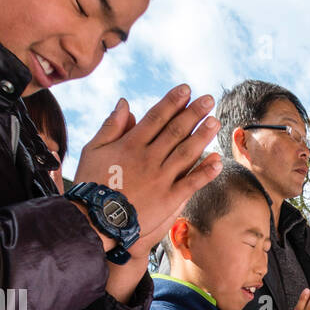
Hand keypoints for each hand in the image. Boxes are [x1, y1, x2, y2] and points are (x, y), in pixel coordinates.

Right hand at [74, 85, 222, 250]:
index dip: (173, 102)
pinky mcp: (168, 199)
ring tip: (215, 122)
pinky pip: (191, 183)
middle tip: (209, 100)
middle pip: (175, 131)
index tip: (186, 89)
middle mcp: (149, 158)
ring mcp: (160, 178)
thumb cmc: (91, 183)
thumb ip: (111, 126)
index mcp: (131, 144)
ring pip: (186, 153)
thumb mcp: (93, 149)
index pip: (157, 117)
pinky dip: (205, 172)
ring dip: (203, 136)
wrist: (95, 220)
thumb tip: (126, 103)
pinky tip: (218, 161)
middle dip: (194, 113)